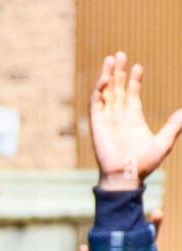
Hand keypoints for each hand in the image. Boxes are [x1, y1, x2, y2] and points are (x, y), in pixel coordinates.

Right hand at [90, 52, 181, 190]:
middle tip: (120, 54)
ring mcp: (107, 120)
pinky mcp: (97, 124)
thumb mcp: (166, 141)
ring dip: (107, 76)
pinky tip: (105, 79)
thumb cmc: (145, 163)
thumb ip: (175, 125)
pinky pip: (96, 103)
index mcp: (133, 119)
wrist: (126, 175)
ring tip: (111, 58)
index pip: (131, 95)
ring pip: (106, 93)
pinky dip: (99, 91)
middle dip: (119, 72)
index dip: (134, 80)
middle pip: (117, 89)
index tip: (138, 66)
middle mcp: (118, 117)